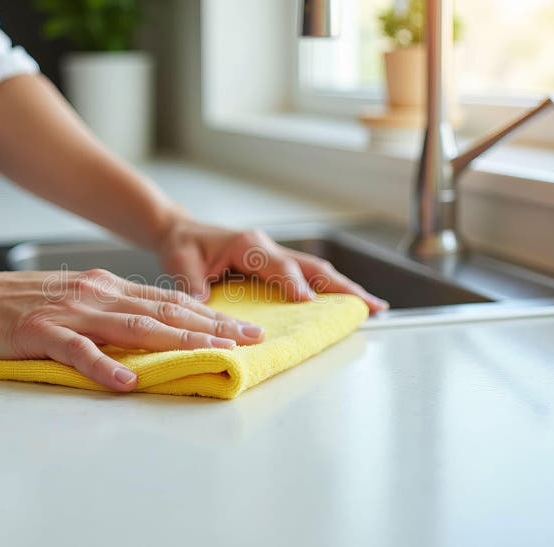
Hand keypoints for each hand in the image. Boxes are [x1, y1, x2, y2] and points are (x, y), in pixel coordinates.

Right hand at [0, 266, 265, 391]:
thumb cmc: (16, 302)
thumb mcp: (74, 299)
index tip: (243, 327)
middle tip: (249, 338)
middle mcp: (96, 293)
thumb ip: (111, 311)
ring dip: (177, 341)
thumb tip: (152, 328)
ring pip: (133, 326)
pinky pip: (78, 350)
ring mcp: (69, 311)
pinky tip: (126, 380)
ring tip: (212, 353)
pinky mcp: (38, 331)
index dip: (209, 315)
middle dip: (212, 326)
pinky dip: (103, 365)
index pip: (169, 301)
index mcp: (105, 286)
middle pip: (164, 311)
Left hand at [156, 217, 388, 312]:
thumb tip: (201, 304)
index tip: (310, 302)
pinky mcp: (276, 264)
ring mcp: (275, 254)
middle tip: (372, 306)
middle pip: (312, 266)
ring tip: (374, 308)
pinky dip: (329, 290)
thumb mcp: (179, 261)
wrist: (182, 232)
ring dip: (345, 288)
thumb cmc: (182, 246)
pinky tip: (346, 305)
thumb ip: (192, 282)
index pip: (278, 265)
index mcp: (247, 245)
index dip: (294, 283)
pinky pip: (308, 276)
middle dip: (343, 286)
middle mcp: (268, 247)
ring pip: (317, 270)